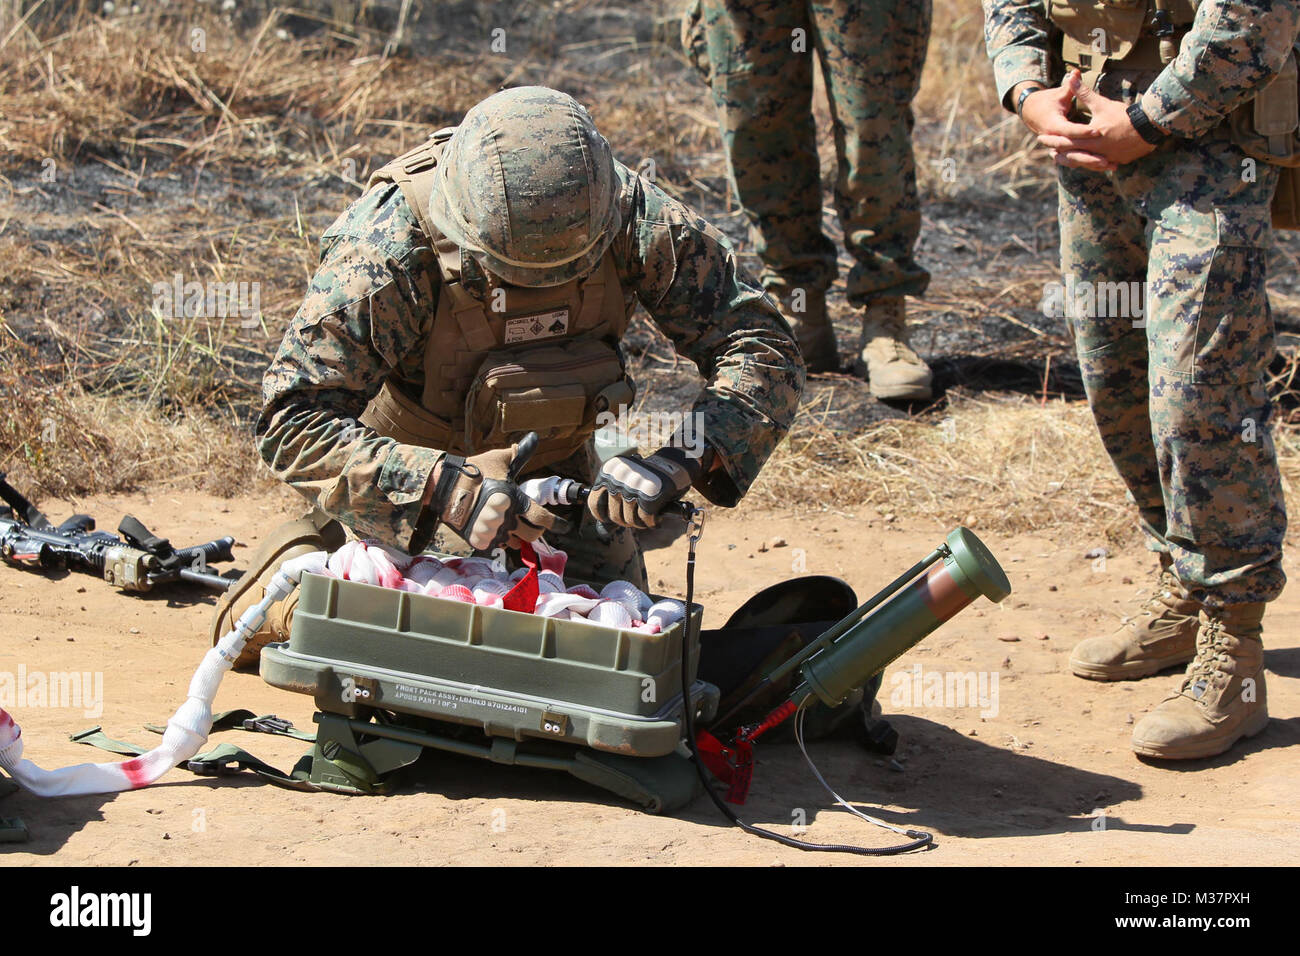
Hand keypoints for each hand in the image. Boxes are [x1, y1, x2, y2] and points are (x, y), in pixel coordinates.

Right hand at [432, 444, 555, 550]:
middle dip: (536, 530)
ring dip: (517, 536)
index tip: (565, 528)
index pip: (543, 519)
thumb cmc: (474, 471)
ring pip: (515, 543)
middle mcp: (506, 519)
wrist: (444, 485)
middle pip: (532, 535)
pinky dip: (500, 540)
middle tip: (533, 523)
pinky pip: (497, 546)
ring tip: (513, 525)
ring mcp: (492, 531)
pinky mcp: (479, 539)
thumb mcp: (498, 460)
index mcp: (515, 500)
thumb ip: (518, 454)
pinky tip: (498, 529)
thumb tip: (531, 439)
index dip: (557, 525)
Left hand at [588, 447, 700, 528]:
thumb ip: (613, 501)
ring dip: (640, 522)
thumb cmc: (650, 478)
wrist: (677, 463)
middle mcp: (620, 475)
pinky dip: (652, 522)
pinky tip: (657, 516)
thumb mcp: (626, 482)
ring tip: (648, 514)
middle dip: (626, 521)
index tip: (609, 519)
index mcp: (610, 470)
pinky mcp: (651, 495)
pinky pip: (645, 519)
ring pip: (630, 520)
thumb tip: (602, 528)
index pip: (595, 501)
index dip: (602, 515)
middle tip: (637, 516)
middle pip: (614, 515)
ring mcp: (635, 485)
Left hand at [1031, 70, 1157, 169]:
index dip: (1052, 139)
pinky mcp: (1116, 161)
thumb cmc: (1124, 115)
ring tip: (1060, 158)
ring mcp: (1106, 158)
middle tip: (1048, 151)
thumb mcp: (1102, 104)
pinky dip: (1088, 163)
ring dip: (1071, 160)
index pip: (1065, 141)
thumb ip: (1084, 93)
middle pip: (1071, 154)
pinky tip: (1084, 161)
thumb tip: (1071, 78)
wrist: (1149, 127)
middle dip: (1059, 152)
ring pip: (1083, 162)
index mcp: (1090, 138)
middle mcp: (1095, 151)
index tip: (1041, 137)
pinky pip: (1098, 165)